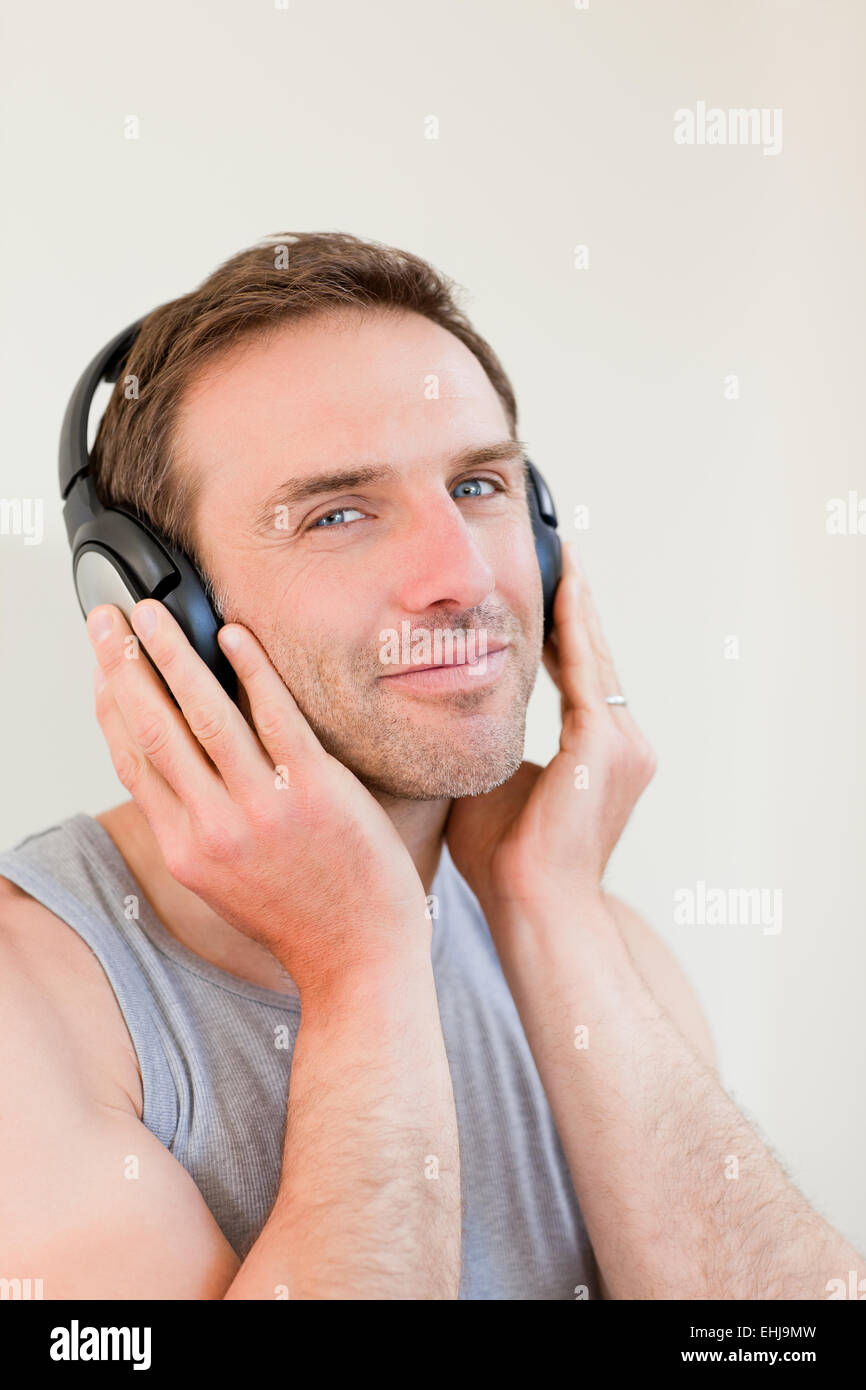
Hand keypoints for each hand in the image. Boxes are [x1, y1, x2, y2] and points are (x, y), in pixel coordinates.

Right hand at [87, 600, 428, 996]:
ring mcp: (266, 807)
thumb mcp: (224, 883)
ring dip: (174, 655)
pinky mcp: (316, 788)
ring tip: (154, 615)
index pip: (133, 762)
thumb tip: (173, 772)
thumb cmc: (298, 916)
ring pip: (206, 714)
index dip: (111, 707)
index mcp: (187, 850)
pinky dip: (252, 670)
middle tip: (110, 620)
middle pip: (156, 728)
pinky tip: (234, 637)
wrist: (359, 957)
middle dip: (125, 665)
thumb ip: (195, 828)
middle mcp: (216, 827)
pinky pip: (277, 715)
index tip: (102, 668)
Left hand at [445, 543, 656, 912]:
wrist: (534, 910)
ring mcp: (623, 745)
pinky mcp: (605, 746)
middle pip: (596, 654)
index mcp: (603, 752)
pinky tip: (563, 591)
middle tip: (559, 551)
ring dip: (576, 606)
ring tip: (563, 558)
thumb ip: (487, 736)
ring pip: (596, 655)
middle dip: (574, 604)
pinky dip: (575, 629)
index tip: (545, 587)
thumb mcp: (494, 780)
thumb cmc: (506, 861)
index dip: (564, 628)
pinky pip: (589, 672)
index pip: (583, 673)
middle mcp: (625, 743)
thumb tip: (448, 700)